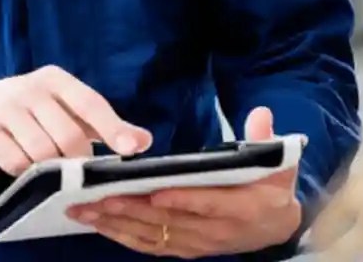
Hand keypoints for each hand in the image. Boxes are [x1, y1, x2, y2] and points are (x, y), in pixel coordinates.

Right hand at [0, 65, 151, 176]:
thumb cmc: (38, 111)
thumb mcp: (70, 110)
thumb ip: (106, 125)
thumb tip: (145, 141)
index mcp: (55, 79)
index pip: (90, 103)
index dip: (112, 127)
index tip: (132, 150)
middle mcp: (29, 88)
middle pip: (67, 134)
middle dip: (79, 160)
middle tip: (80, 171)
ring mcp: (4, 107)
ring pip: (41, 151)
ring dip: (53, 169)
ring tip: (54, 171)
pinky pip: (15, 162)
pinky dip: (27, 173)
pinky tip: (29, 170)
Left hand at [65, 107, 301, 258]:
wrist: (275, 226)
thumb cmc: (271, 187)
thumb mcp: (277, 162)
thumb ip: (266, 138)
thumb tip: (260, 113)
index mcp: (242, 208)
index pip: (208, 204)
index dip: (183, 200)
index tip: (155, 192)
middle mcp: (217, 231)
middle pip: (170, 221)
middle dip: (131, 210)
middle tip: (98, 197)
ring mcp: (198, 243)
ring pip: (153, 235)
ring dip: (117, 224)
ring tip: (85, 210)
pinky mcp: (185, 249)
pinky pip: (150, 245)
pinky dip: (123, 236)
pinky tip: (98, 225)